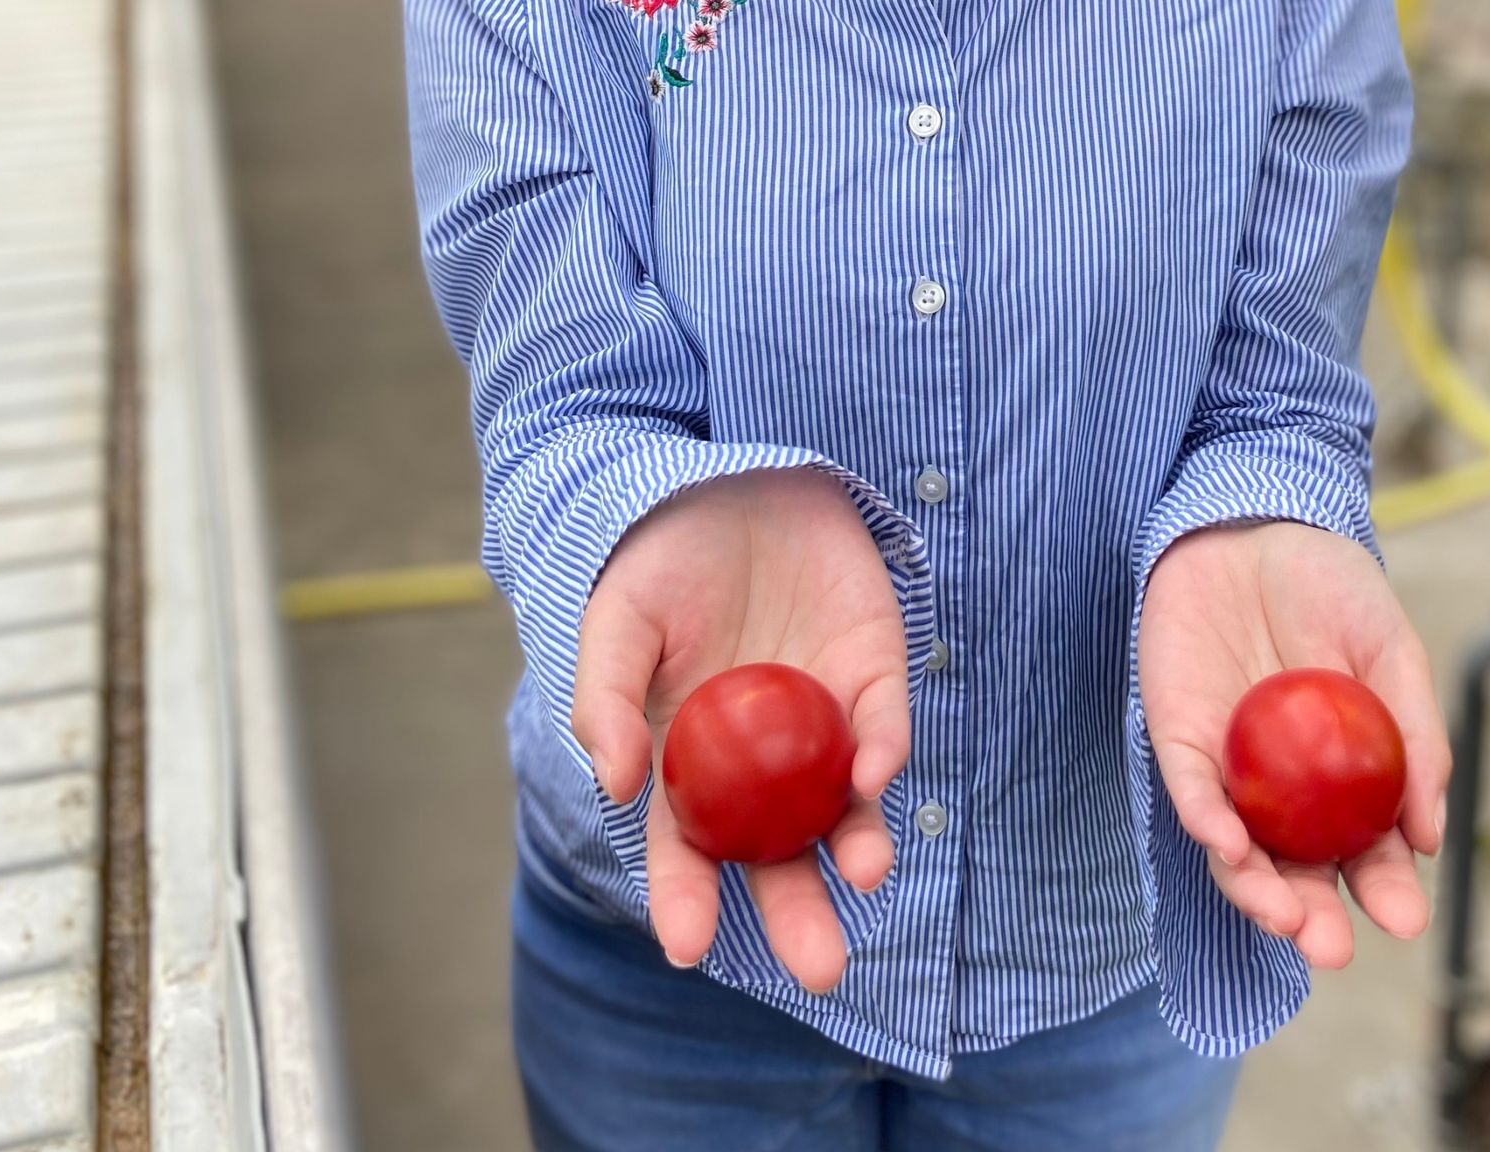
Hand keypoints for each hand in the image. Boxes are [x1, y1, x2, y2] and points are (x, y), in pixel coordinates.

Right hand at [571, 468, 908, 991]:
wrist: (739, 482)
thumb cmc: (662, 558)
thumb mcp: (616, 619)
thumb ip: (608, 699)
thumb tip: (617, 786)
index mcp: (685, 762)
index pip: (686, 852)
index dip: (686, 902)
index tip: (691, 949)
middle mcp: (757, 764)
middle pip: (780, 858)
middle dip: (801, 919)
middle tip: (822, 972)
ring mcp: (819, 727)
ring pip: (843, 813)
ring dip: (857, 848)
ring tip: (864, 875)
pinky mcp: (874, 682)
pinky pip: (881, 733)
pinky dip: (881, 757)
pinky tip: (874, 776)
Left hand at [1139, 521, 1450, 967]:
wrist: (1253, 524)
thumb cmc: (1330, 586)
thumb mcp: (1392, 651)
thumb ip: (1414, 735)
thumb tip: (1431, 833)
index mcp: (1347, 778)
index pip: (1367, 852)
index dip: (1385, 890)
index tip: (1405, 920)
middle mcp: (1287, 788)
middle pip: (1297, 871)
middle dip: (1312, 919)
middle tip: (1332, 950)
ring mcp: (1231, 768)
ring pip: (1239, 851)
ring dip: (1257, 893)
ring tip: (1284, 920)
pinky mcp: (1178, 738)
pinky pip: (1190, 793)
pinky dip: (1207, 823)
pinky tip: (1228, 847)